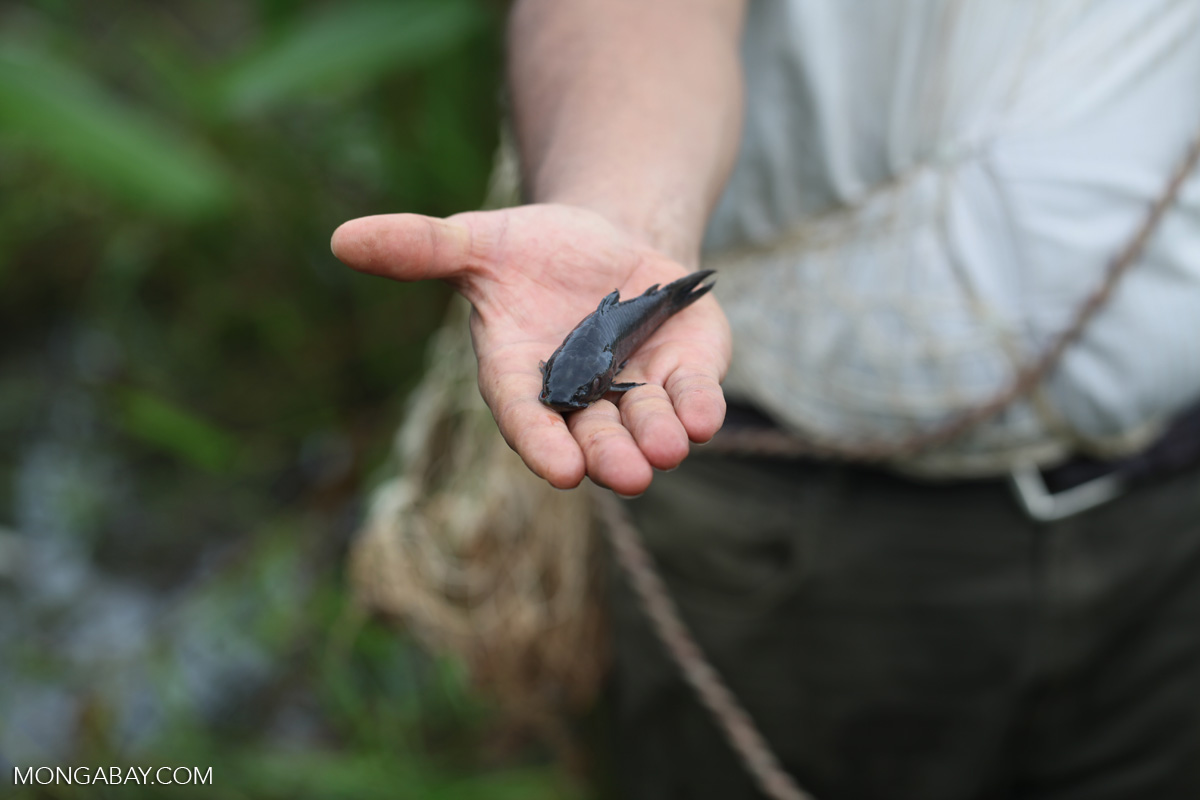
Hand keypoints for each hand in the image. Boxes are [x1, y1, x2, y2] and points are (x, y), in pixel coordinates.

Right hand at [331, 203, 729, 494]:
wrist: (612, 241)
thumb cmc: (535, 253)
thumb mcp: (480, 242)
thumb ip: (423, 248)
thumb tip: (341, 238)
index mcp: (523, 377)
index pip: (528, 418)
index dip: (542, 442)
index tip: (560, 469)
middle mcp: (580, 398)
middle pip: (592, 436)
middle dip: (609, 454)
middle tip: (626, 473)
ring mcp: (635, 391)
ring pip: (646, 426)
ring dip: (657, 439)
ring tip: (666, 447)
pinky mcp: (684, 374)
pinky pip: (693, 399)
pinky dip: (699, 409)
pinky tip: (704, 418)